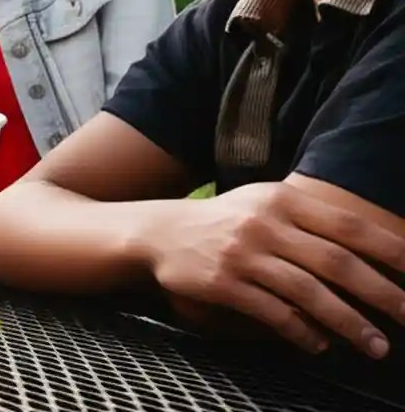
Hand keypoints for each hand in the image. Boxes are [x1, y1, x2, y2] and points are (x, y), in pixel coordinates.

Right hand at [144, 182, 404, 357]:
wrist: (163, 232)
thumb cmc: (227, 221)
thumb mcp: (266, 203)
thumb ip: (312, 219)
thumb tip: (373, 248)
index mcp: (283, 199)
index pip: (349, 225)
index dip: (390, 250)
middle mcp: (266, 223)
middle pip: (337, 262)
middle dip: (382, 294)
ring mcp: (243, 254)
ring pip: (309, 292)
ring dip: (349, 323)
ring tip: (376, 346)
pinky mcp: (223, 283)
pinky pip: (272, 312)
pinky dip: (302, 332)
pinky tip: (320, 345)